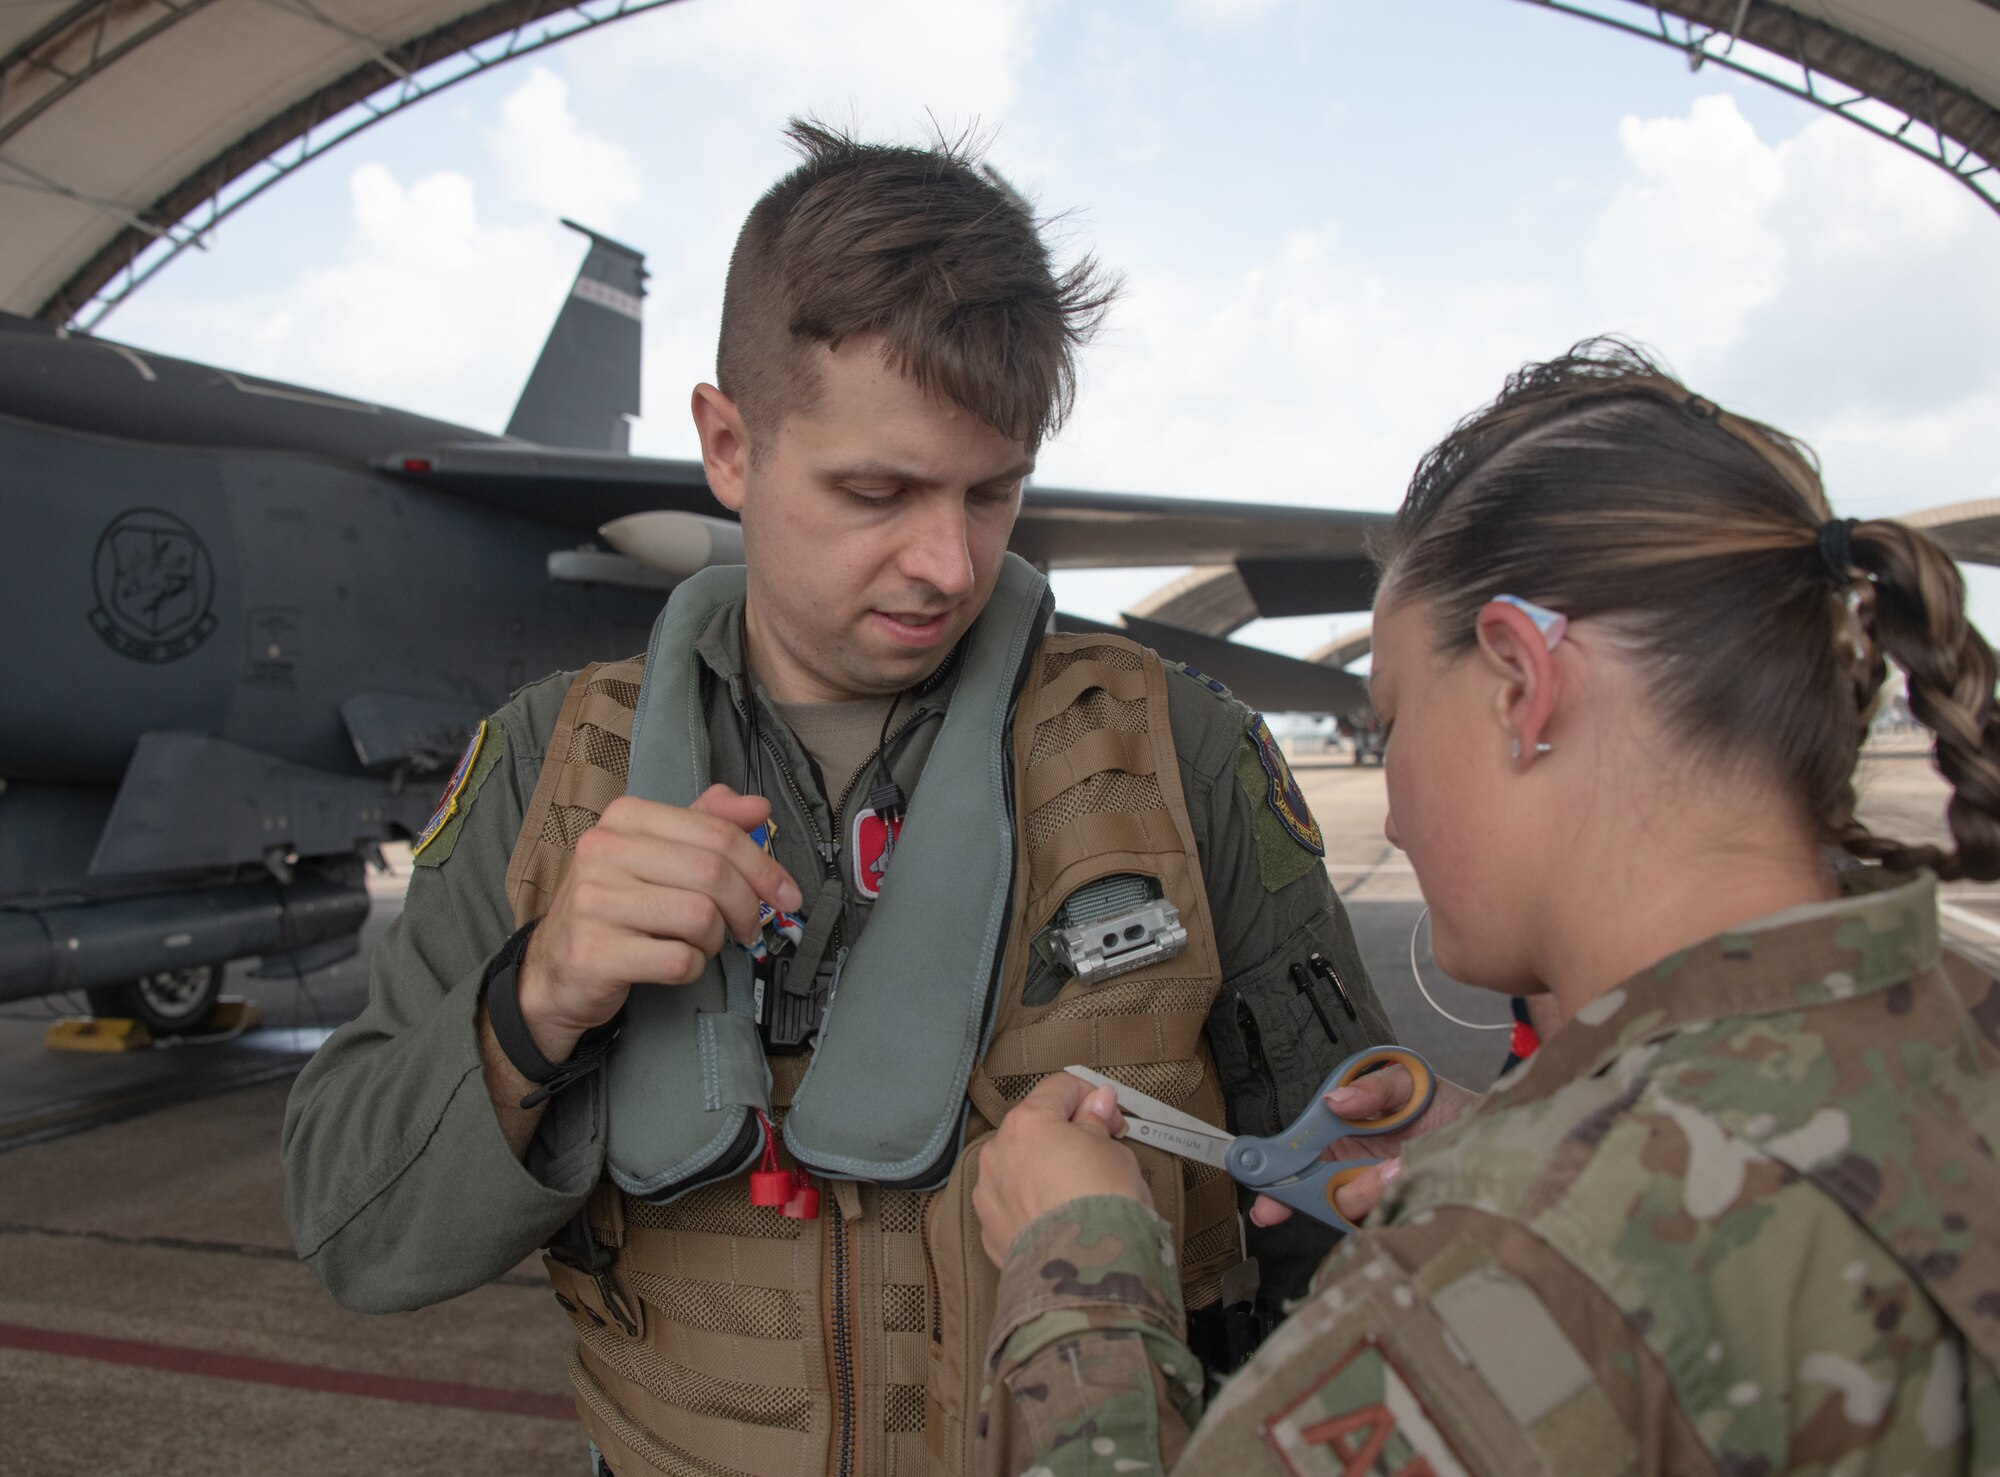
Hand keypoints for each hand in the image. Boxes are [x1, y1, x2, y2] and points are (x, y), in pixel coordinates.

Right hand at [515, 785, 802, 1058]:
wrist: (555, 969)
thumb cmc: (616, 907)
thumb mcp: (657, 854)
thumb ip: (706, 825)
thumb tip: (758, 806)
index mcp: (625, 817)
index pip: (716, 832)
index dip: (764, 865)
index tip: (787, 893)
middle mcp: (603, 850)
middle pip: (713, 873)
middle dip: (747, 907)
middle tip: (748, 929)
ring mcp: (594, 902)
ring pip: (700, 917)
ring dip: (715, 939)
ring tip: (698, 943)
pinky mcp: (595, 953)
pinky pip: (679, 960)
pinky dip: (692, 967)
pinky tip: (674, 963)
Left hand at [974, 1073, 1154, 1267]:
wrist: (1087, 1276)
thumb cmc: (1103, 1209)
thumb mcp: (1114, 1152)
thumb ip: (1097, 1123)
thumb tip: (1096, 1104)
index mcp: (1027, 1123)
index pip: (1060, 1088)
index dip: (1092, 1099)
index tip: (1110, 1119)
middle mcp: (998, 1153)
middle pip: (1034, 1127)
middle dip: (1066, 1135)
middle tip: (1101, 1154)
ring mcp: (989, 1194)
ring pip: (1019, 1166)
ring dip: (1046, 1170)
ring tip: (1080, 1192)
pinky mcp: (989, 1230)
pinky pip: (1013, 1203)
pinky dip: (1034, 1204)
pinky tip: (1062, 1217)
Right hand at [1248, 1067, 1478, 1229]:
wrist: (1509, 1144)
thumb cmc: (1454, 1110)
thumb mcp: (1412, 1083)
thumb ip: (1374, 1087)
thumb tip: (1333, 1101)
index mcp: (1347, 1137)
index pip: (1301, 1159)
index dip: (1279, 1179)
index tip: (1264, 1200)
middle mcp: (1357, 1172)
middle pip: (1317, 1195)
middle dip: (1310, 1197)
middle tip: (1311, 1193)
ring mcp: (1382, 1200)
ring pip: (1350, 1211)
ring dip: (1365, 1192)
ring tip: (1397, 1168)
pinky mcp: (1406, 1219)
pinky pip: (1384, 1225)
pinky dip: (1391, 1205)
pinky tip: (1408, 1182)